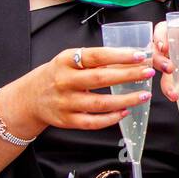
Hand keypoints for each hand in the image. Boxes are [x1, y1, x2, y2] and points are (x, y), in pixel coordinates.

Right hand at [1, 46, 154, 132]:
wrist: (30, 98)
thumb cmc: (57, 75)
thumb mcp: (69, 61)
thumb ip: (93, 60)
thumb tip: (128, 58)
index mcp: (66, 61)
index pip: (96, 56)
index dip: (120, 55)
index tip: (140, 55)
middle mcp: (65, 81)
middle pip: (101, 79)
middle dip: (128, 75)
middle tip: (148, 73)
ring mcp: (66, 103)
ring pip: (100, 103)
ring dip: (125, 100)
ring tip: (144, 95)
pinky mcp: (67, 120)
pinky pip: (93, 122)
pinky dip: (111, 118)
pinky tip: (125, 112)